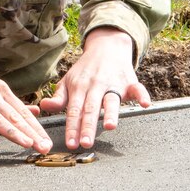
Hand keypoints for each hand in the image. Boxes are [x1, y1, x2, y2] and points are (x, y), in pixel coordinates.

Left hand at [38, 26, 151, 148]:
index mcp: (79, 87)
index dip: (72, 127)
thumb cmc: (85, 70)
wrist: (105, 47)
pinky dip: (142, 96)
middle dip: (88, 126)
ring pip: (112, 100)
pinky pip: (138, 89)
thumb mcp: (68, 80)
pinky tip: (145, 104)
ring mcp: (113, 83)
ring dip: (111, 112)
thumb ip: (59, 97)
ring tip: (110, 126)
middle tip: (86, 143)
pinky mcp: (129, 82)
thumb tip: (44, 106)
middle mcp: (95, 86)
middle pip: (91, 108)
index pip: (74, 110)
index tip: (71, 143)